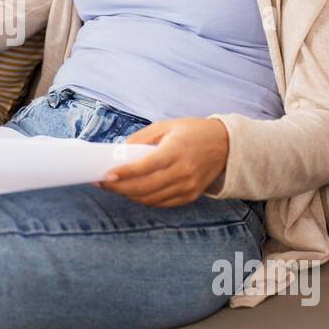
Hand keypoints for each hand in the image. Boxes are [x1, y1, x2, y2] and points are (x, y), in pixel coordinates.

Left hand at [99, 117, 228, 207]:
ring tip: (114, 187)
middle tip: (102, 183)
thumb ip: (142, 137)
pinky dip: (144, 200)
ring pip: (151, 198)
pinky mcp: (190, 195)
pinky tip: (133, 192)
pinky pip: (162, 203)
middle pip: (145, 187)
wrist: (226, 145)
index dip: (124, 173)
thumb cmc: (193, 131)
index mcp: (175, 151)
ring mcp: (188, 187)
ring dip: (129, 195)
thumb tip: (119, 151)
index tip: (105, 175)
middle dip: (119, 187)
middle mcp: (183, 172)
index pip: (145, 167)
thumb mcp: (167, 125)